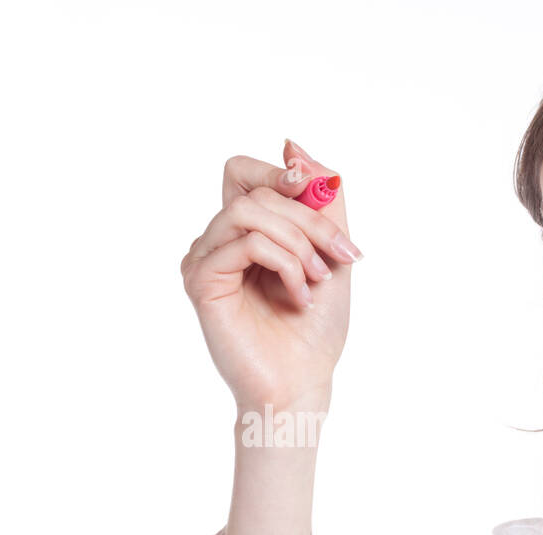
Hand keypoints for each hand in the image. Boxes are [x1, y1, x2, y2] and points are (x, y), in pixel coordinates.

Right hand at [180, 139, 362, 411]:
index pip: (244, 171)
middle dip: (308, 218)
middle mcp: (217, 242)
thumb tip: (292, 143)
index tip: (314, 192)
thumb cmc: (315, 330)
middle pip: (254, 188)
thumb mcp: (332, 251)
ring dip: (296, 241)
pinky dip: (283, 263)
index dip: (280, 171)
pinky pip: (245, 242)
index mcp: (244, 233)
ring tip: (317, 280)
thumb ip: (319, 199)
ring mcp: (204, 260)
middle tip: (341, 255)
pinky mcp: (201, 281)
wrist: (303, 383)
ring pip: (247, 210)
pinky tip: (298, 295)